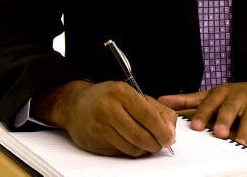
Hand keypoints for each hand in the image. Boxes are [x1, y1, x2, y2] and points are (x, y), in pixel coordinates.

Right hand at [31, 80, 176, 156]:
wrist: (76, 105)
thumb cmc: (108, 98)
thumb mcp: (134, 95)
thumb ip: (157, 110)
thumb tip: (170, 130)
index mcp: (122, 92)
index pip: (149, 117)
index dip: (163, 131)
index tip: (170, 138)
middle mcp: (109, 109)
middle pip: (142, 136)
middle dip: (156, 144)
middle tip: (160, 144)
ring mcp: (101, 126)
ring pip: (133, 148)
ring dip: (144, 149)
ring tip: (145, 142)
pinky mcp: (96, 142)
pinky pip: (122, 152)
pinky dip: (130, 150)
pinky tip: (129, 141)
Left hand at [158, 82, 246, 148]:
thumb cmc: (235, 96)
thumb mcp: (212, 95)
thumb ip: (187, 100)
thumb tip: (162, 101)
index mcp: (222, 93)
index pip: (211, 103)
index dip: (204, 114)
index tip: (196, 126)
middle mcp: (238, 96)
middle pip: (231, 108)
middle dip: (225, 120)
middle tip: (219, 133)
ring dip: (244, 129)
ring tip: (239, 141)